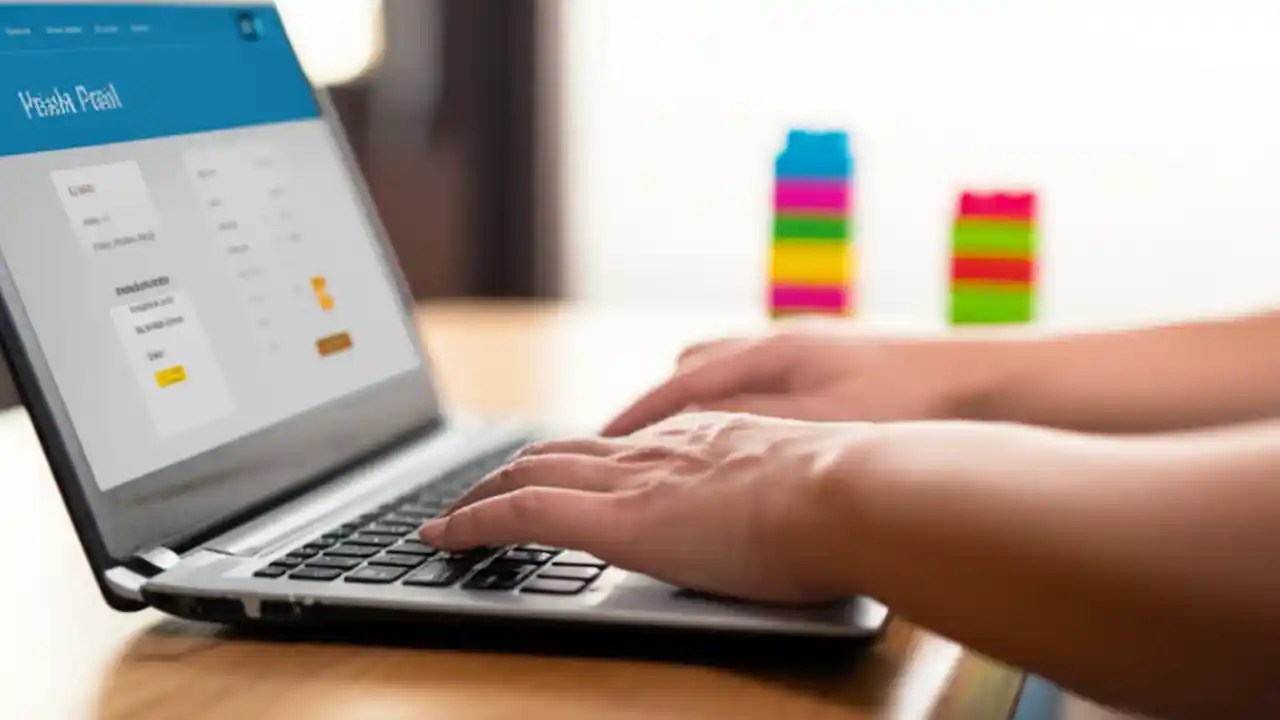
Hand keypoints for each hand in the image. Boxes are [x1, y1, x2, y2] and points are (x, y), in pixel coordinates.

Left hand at [419, 412, 870, 603]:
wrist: (852, 492)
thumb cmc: (853, 499)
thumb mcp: (811, 483)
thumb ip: (785, 489)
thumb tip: (797, 510)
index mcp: (705, 439)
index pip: (622, 445)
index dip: (582, 459)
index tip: (563, 473)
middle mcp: (659, 449)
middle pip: (564, 449)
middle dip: (518, 468)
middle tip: (487, 490)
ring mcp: (635, 479)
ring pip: (531, 471)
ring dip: (486, 492)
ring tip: (456, 515)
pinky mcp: (618, 520)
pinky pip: (522, 511)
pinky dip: (475, 520)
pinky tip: (444, 537)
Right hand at [603, 330, 1011, 435]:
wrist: (993, 382)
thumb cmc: (909, 405)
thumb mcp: (820, 427)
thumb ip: (752, 429)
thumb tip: (691, 438)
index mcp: (771, 352)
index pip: (680, 384)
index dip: (636, 416)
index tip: (601, 440)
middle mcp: (786, 341)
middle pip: (697, 367)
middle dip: (661, 405)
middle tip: (634, 442)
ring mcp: (815, 350)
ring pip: (734, 369)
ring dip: (704, 401)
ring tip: (688, 440)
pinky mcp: (843, 364)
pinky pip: (768, 379)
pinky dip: (744, 404)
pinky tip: (761, 434)